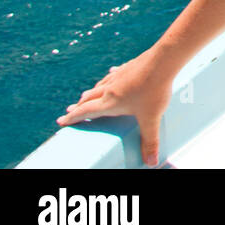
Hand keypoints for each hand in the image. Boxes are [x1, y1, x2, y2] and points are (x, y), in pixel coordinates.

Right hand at [55, 47, 174, 166]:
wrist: (163, 61)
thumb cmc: (155, 90)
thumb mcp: (152, 119)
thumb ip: (149, 141)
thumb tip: (150, 163)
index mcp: (110, 102)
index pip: (86, 112)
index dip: (73, 118)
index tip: (60, 121)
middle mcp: (110, 88)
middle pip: (89, 98)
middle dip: (79, 106)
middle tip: (70, 111)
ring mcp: (119, 75)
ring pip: (100, 85)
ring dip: (91, 92)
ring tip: (86, 96)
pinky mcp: (129, 66)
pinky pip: (116, 73)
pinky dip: (110, 76)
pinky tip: (112, 73)